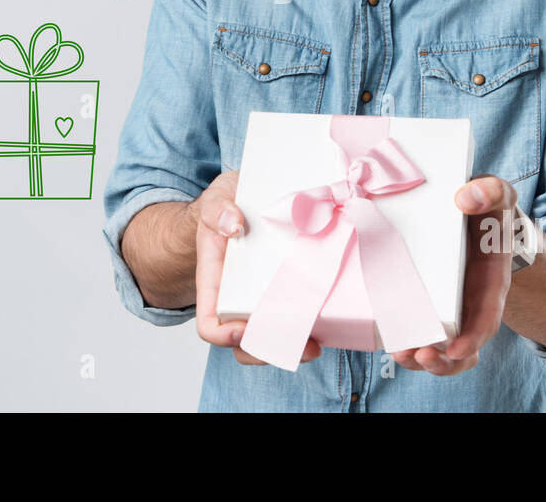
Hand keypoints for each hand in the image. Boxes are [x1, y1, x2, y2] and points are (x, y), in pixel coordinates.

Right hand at [192, 169, 321, 366]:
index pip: (210, 323)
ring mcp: (265, 295)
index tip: (244, 329)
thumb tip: (233, 223)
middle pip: (248, 341)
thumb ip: (217, 210)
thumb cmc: (225, 205)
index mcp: (216, 282)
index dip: (225, 335)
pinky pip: (299, 310)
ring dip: (299, 342)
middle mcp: (240, 296)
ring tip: (323, 337)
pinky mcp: (290, 284)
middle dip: (273, 349)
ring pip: (277, 333)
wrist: (243, 196)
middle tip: (306, 345)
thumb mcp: (216, 200)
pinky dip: (315, 317)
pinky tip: (335, 309)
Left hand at [389, 174, 514, 374]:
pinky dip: (407, 341)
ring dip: (421, 359)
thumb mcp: (497, 196)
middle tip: (418, 357)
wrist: (476, 216)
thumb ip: (491, 191)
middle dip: (443, 361)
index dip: (474, 336)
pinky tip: (389, 341)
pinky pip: (418, 331)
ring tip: (400, 355)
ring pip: (441, 348)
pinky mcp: (425, 303)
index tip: (457, 350)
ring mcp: (448, 307)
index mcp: (491, 282)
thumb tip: (466, 197)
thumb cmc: (488, 211)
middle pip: (464, 346)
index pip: (487, 317)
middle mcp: (471, 302)